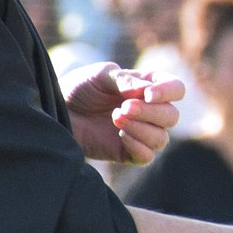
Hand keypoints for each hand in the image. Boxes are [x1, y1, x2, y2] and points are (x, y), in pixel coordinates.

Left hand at [63, 63, 184, 164]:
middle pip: (172, 116)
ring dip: (141, 129)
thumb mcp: (101, 76)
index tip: (147, 94)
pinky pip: (147, 156)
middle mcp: (149, 112)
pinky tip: (120, 135)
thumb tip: (148, 91)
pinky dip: (137, 146)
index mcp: (148, 88)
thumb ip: (126, 80)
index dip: (168, 92)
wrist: (57, 110)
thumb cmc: (80, 88)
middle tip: (122, 108)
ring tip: (116, 118)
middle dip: (150, 112)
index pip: (176, 89)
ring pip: (161, 138)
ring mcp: (140, 134)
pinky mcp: (127, 153)